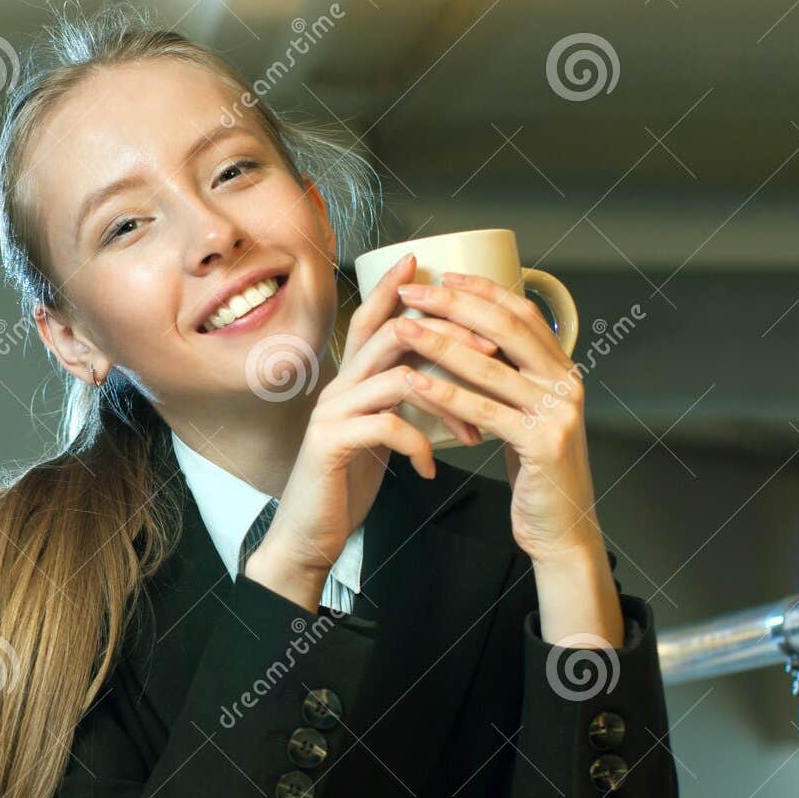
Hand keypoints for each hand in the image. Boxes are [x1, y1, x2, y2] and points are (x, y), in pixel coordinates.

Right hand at [247, 254, 501, 606]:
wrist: (308, 536)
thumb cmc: (345, 486)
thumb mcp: (374, 435)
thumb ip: (393, 401)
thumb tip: (437, 378)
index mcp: (349, 383)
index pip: (370, 321)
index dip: (392, 288)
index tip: (421, 261)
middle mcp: (336, 388)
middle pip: (390, 336)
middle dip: (445, 335)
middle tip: (489, 347)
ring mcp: (331, 414)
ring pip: (396, 376)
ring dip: (447, 399)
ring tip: (473, 427)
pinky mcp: (330, 444)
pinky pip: (387, 424)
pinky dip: (420, 443)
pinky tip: (431, 467)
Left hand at [385, 271, 601, 566]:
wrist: (561, 528)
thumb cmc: (535, 472)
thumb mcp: (527, 415)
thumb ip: (510, 380)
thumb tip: (471, 340)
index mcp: (562, 369)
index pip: (521, 313)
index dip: (482, 290)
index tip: (442, 276)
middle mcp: (567, 382)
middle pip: (506, 329)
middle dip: (455, 307)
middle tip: (413, 295)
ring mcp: (559, 411)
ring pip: (491, 366)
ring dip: (441, 345)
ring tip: (404, 330)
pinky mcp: (544, 442)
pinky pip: (487, 410)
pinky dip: (449, 395)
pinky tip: (418, 384)